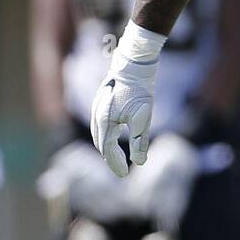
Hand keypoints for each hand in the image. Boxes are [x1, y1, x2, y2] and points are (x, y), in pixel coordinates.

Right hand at [90, 24, 164, 177]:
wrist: (133, 64)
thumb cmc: (139, 89)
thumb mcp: (143, 116)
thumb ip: (140, 140)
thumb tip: (139, 162)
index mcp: (105, 121)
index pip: (108, 149)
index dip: (116, 163)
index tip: (125, 175)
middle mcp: (97, 116)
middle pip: (100, 144)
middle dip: (109, 158)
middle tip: (120, 170)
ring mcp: (97, 108)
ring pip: (98, 135)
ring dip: (106, 148)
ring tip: (115, 159)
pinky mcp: (101, 103)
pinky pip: (99, 125)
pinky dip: (105, 136)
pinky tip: (112, 139)